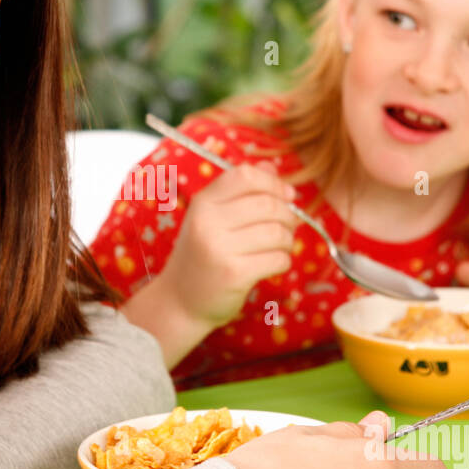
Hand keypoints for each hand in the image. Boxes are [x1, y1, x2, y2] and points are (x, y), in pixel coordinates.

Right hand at [161, 162, 298, 327]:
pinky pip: (277, 258)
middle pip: (267, 204)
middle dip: (288, 214)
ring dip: (287, 240)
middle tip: (287, 226)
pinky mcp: (234, 274)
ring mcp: (219, 249)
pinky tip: (272, 264)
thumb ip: (240, 191)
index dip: (273, 183)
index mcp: (203, 203)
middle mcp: (208, 222)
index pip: (245, 176)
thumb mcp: (212, 218)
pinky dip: (283, 261)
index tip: (286, 195)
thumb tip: (271, 168)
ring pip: (277, 232)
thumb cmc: (202, 255)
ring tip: (279, 247)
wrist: (180, 301)